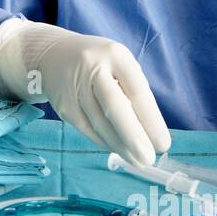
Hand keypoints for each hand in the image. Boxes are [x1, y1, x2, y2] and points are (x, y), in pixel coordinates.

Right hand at [0, 20, 169, 167]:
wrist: (53, 54)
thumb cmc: (100, 64)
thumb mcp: (119, 65)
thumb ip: (133, 92)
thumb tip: (149, 134)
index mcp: (115, 55)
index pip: (137, 91)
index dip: (151, 120)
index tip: (163, 144)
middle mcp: (92, 68)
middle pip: (115, 107)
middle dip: (134, 137)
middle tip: (148, 160)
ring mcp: (74, 87)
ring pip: (99, 123)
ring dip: (120, 146)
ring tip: (137, 161)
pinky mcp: (62, 105)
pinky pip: (86, 129)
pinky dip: (104, 142)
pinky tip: (117, 150)